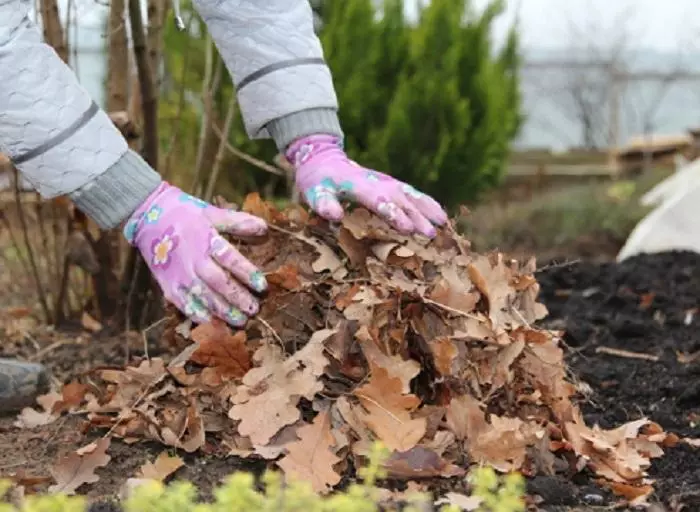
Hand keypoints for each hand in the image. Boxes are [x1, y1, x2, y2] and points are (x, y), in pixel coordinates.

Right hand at [122, 183, 267, 326]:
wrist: (148, 217)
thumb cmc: (185, 214)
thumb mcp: (212, 213)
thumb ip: (238, 222)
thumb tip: (265, 228)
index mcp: (206, 240)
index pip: (230, 259)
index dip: (247, 274)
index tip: (262, 286)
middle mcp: (193, 260)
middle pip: (219, 283)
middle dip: (238, 298)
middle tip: (254, 309)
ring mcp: (180, 275)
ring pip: (204, 297)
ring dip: (223, 311)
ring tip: (240, 321)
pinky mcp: (169, 285)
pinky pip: (184, 304)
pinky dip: (198, 315)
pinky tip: (213, 323)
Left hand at [287, 135, 447, 237]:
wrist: (324, 159)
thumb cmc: (317, 181)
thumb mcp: (313, 192)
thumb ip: (323, 203)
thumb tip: (334, 216)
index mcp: (358, 185)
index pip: (378, 200)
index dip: (393, 214)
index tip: (408, 228)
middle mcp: (377, 182)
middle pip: (400, 199)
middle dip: (416, 216)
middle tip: (431, 234)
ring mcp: (386, 182)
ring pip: (410, 195)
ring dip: (427, 209)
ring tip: (444, 224)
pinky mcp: (391, 184)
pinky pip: (412, 194)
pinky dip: (428, 203)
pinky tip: (441, 216)